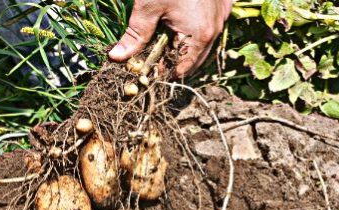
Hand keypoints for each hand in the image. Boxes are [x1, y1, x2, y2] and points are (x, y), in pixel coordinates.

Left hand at [108, 0, 231, 77]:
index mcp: (199, 36)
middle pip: (193, 61)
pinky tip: (176, 26)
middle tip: (148, 60)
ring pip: (202, 45)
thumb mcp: (147, 7)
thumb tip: (116, 57)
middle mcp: (215, 29)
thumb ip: (135, 36)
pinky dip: (192, 32)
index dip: (161, 74)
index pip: (181, 70)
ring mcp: (222, 16)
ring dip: (182, 48)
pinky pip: (209, 27)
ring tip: (160, 43)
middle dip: (171, 63)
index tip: (142, 71)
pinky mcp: (222, 4)